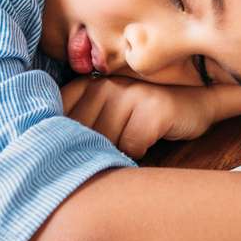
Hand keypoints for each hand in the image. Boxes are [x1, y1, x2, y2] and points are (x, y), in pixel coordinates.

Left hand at [62, 76, 215, 157]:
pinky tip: (149, 142)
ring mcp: (129, 93)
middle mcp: (104, 84)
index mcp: (86, 85)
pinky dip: (139, 154)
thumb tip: (44, 156)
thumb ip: (78, 125)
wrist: (196, 104)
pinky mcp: (152, 108)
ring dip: (117, 154)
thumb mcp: (107, 114)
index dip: (59, 142)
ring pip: (105, 143)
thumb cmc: (144, 116)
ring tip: (131, 144)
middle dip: (93, 152)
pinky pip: (132, 147)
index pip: (55, 118)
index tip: (67, 153)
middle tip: (109, 152)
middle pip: (80, 136)